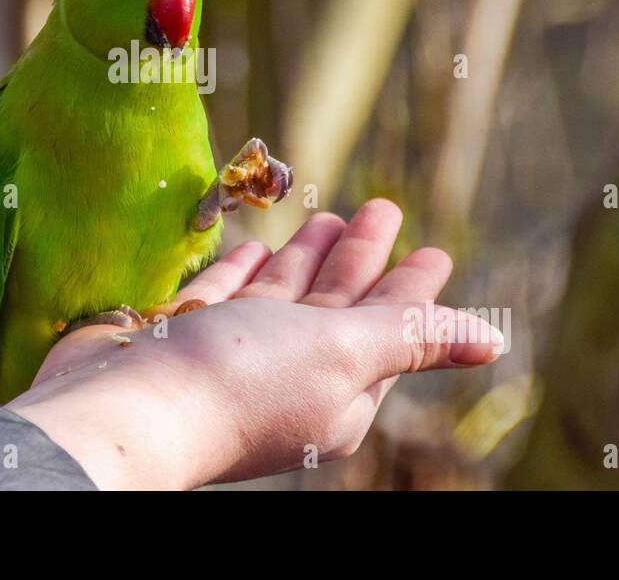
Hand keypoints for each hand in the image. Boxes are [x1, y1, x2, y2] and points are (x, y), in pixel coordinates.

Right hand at [7, 199, 501, 489]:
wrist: (125, 411)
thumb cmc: (242, 381)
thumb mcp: (343, 352)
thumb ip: (411, 336)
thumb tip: (492, 341)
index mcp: (337, 388)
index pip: (389, 327)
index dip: (411, 287)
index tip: (432, 250)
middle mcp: (287, 375)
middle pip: (338, 306)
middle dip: (362, 258)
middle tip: (382, 208)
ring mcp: (232, 357)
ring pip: (282, 297)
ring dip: (306, 258)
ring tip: (326, 216)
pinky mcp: (182, 336)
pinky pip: (226, 296)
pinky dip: (244, 270)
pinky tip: (253, 247)